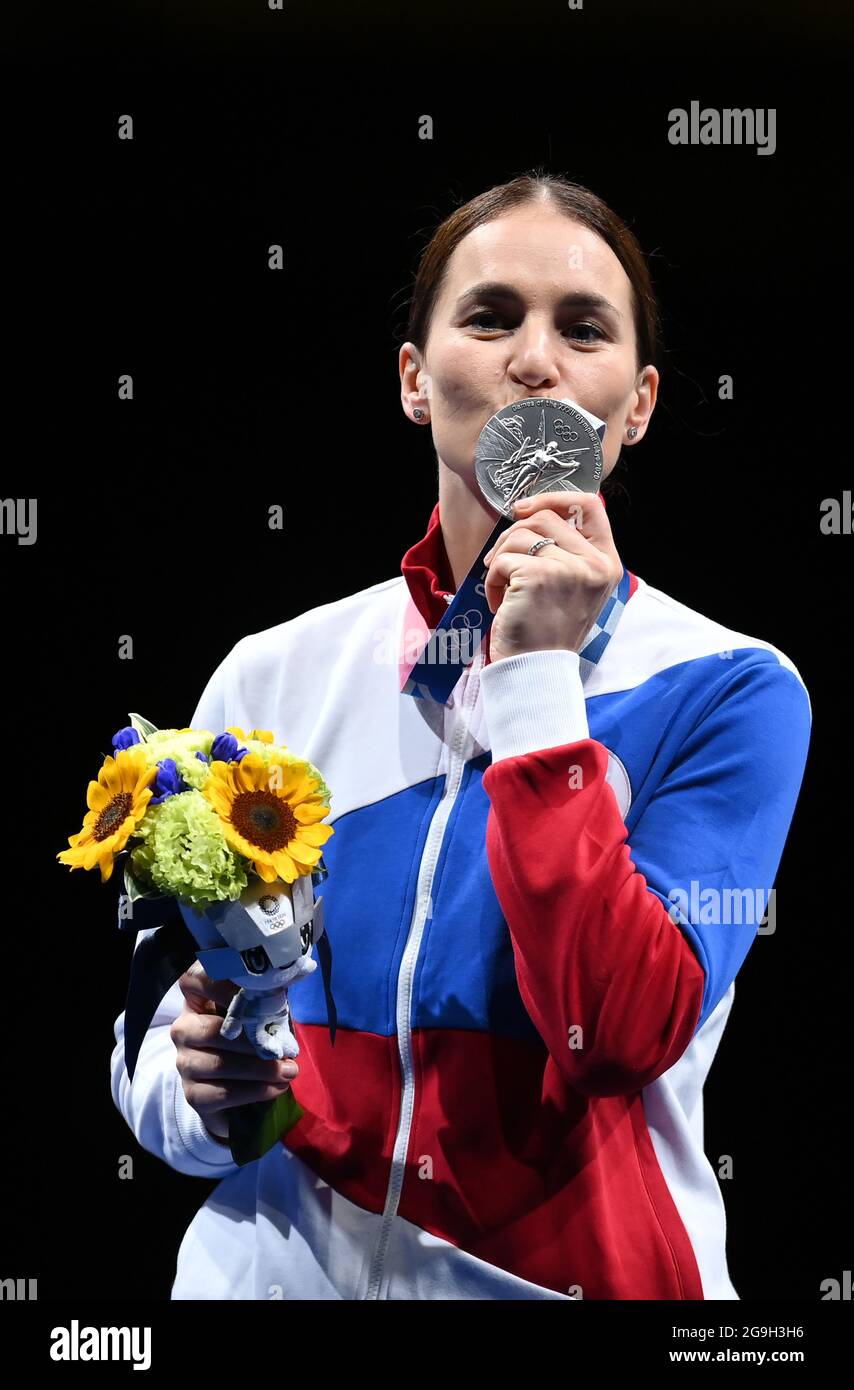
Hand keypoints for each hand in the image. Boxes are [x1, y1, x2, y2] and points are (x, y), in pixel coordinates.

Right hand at [170, 963, 298, 1141]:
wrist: (239, 1084)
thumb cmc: (251, 1035)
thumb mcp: (258, 1010)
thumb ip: (266, 996)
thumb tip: (285, 985)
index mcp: (197, 998)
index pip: (194, 979)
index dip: (220, 984)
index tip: (253, 992)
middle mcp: (183, 1028)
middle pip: (211, 1031)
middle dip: (253, 1041)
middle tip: (286, 1050)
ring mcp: (184, 1062)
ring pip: (218, 1065)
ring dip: (259, 1070)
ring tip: (289, 1071)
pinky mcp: (192, 1093)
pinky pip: (221, 1094)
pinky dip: (254, 1091)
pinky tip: (276, 1088)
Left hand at [481, 491, 622, 663]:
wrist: (536, 670)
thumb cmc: (547, 631)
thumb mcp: (572, 587)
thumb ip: (566, 551)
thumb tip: (530, 511)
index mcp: (607, 563)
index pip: (591, 505)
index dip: (555, 498)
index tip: (525, 509)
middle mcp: (595, 564)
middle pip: (546, 517)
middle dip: (513, 535)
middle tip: (502, 563)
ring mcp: (570, 569)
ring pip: (521, 535)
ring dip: (501, 559)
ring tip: (503, 589)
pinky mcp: (539, 577)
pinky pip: (503, 559)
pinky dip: (492, 580)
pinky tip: (500, 604)